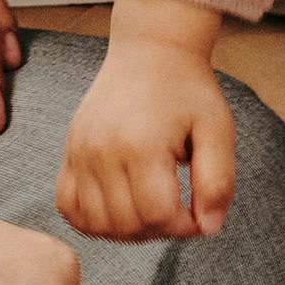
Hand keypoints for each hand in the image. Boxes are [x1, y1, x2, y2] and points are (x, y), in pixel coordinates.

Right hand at [57, 35, 238, 242]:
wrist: (149, 52)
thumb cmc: (187, 90)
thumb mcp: (217, 130)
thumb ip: (217, 181)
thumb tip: (209, 227)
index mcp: (142, 145)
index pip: (158, 215)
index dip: (184, 227)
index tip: (199, 214)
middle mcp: (102, 152)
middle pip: (127, 225)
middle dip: (160, 231)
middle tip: (178, 212)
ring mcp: (79, 153)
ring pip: (97, 224)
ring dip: (128, 232)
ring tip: (152, 211)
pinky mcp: (68, 152)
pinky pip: (68, 206)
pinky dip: (92, 220)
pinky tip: (119, 209)